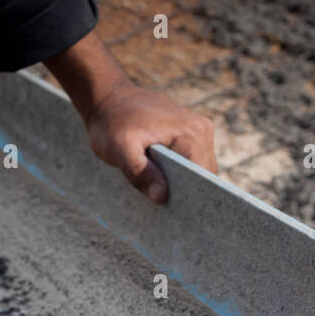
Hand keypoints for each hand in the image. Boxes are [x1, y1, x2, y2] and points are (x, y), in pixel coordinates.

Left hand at [86, 80, 216, 202]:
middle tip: (166, 211)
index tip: (179, 216)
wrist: (109, 98)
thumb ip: (140, 173)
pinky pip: (192, 163)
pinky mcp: (191, 135)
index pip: (203, 176)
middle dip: (188, 194)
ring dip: (184, 185)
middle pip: (205, 176)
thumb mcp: (119, 148)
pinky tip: (162, 184)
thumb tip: (161, 198)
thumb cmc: (112, 122)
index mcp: (191, 132)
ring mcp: (198, 131)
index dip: (193, 198)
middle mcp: (201, 130)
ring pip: (200, 172)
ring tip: (162, 197)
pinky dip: (180, 176)